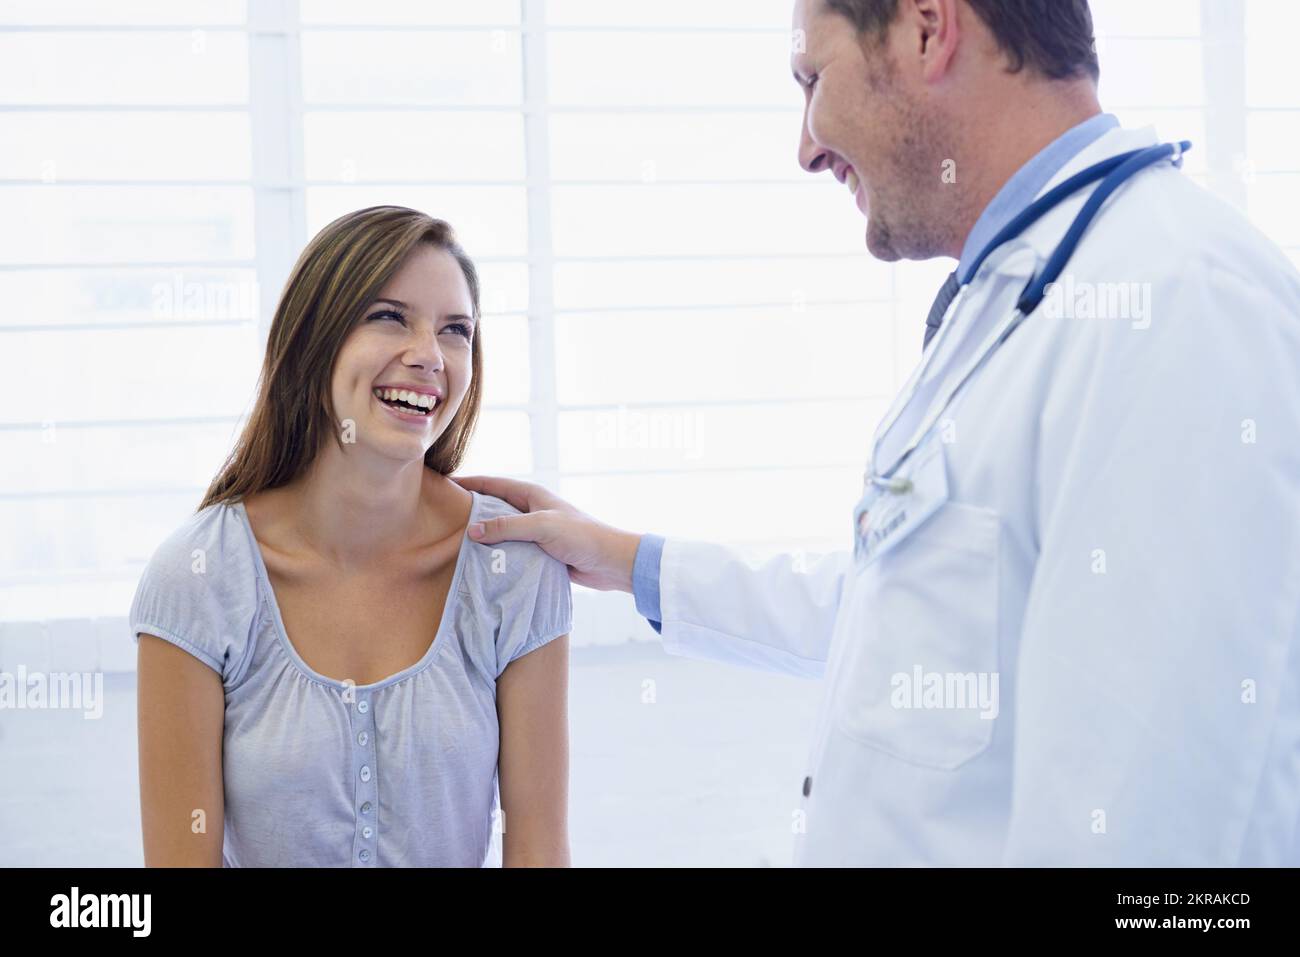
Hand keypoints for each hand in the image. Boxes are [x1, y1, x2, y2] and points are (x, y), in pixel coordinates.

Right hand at [453, 475, 641, 592]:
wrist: (610, 562)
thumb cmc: (581, 536)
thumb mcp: (542, 527)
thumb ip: (507, 527)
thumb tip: (472, 530)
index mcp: (532, 495)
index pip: (493, 483)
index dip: (468, 483)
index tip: (442, 484)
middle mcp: (531, 510)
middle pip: (493, 507)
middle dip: (470, 510)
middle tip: (440, 517)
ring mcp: (534, 531)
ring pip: (501, 531)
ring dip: (483, 536)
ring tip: (452, 543)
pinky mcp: (538, 552)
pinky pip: (511, 550)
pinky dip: (496, 555)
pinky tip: (479, 564)